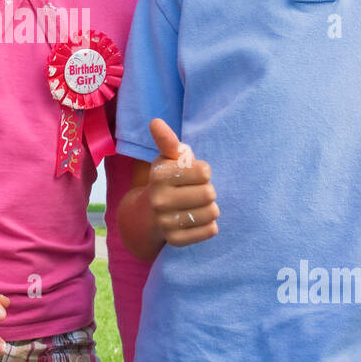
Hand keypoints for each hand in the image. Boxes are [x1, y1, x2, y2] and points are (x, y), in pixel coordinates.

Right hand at [146, 118, 218, 248]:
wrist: (148, 213)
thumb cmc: (167, 179)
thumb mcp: (168, 158)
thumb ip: (167, 140)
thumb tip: (155, 122)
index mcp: (159, 175)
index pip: (204, 172)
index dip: (204, 172)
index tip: (194, 174)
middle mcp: (159, 199)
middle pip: (209, 193)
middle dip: (208, 191)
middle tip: (196, 191)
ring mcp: (165, 221)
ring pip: (211, 213)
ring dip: (210, 208)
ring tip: (198, 205)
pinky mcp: (175, 239)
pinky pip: (209, 231)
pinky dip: (209, 225)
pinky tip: (198, 219)